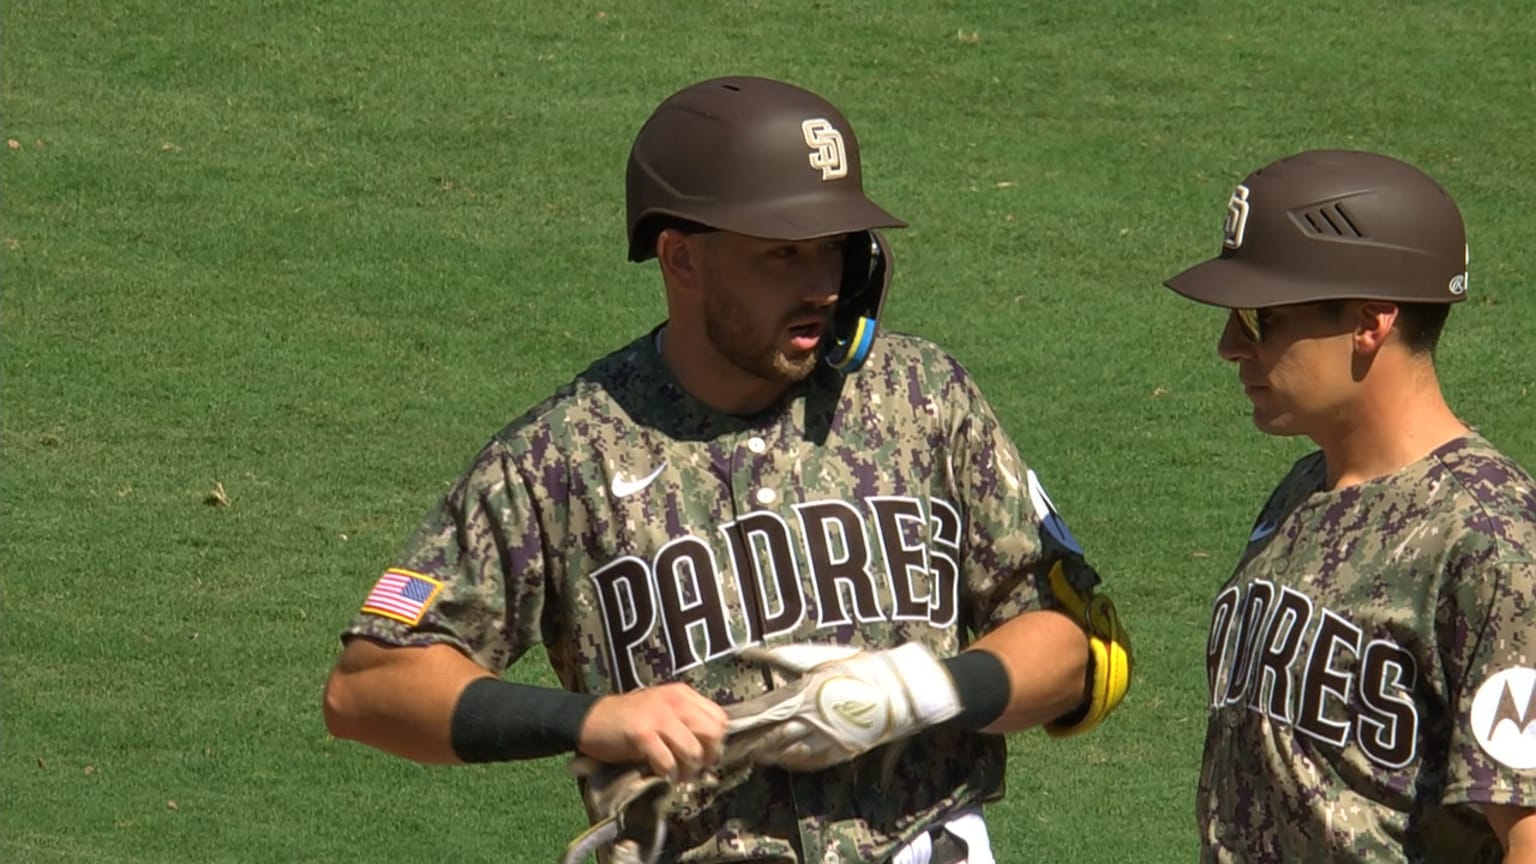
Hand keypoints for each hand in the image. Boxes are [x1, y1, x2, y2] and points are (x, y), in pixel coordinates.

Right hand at [576, 683, 727, 781]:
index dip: (716, 742)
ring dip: (687, 770)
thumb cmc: (630, 720)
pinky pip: (668, 761)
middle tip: (692, 768)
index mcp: (683, 694)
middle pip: (713, 734)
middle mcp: (675, 701)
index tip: (704, 756)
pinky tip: (660, 774)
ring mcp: (658, 716)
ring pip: (694, 751)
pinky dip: (667, 774)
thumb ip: (687, 723)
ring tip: (676, 775)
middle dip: (707, 757)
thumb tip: (712, 751)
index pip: (720, 719)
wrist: (591, 719)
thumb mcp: (664, 712)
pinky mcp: (642, 733)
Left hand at [725, 642, 960, 771]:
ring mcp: (823, 742)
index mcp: (801, 695)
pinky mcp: (837, 754)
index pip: (758, 712)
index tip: (718, 724)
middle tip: (719, 750)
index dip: (736, 720)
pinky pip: (804, 763)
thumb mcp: (817, 656)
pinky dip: (785, 763)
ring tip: (738, 758)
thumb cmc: (859, 666)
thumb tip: (747, 651)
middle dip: (740, 745)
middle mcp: (808, 723)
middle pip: (764, 739)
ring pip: (781, 755)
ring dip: (759, 755)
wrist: (901, 692)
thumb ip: (780, 657)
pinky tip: (773, 761)